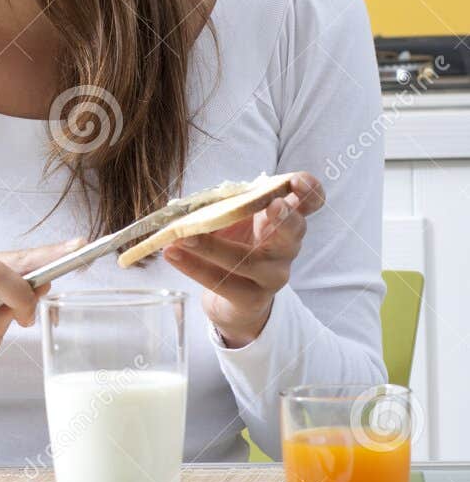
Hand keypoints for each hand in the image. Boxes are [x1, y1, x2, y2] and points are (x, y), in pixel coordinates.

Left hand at [161, 171, 324, 347]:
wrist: (232, 300)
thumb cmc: (235, 246)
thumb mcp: (233, 221)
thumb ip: (223, 207)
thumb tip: (185, 203)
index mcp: (285, 219)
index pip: (310, 201)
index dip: (309, 190)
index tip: (295, 182)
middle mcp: (286, 247)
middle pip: (295, 230)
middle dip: (286, 217)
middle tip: (272, 205)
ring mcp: (273, 275)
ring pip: (247, 261)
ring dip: (212, 247)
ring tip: (183, 237)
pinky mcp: (252, 298)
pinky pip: (222, 282)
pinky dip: (193, 267)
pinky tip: (172, 254)